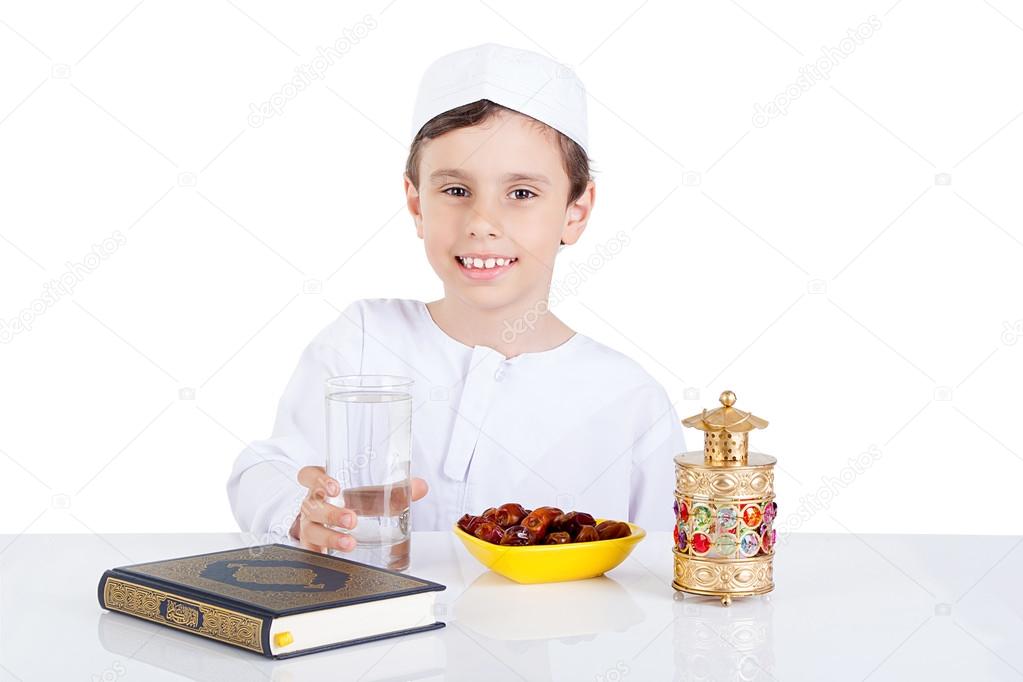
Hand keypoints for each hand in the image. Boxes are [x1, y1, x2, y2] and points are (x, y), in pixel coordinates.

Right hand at [291, 466, 428, 552]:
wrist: (338, 523)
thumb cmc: (352, 501)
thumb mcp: (372, 494)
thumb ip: (395, 490)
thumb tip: (420, 487)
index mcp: (323, 485)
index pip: (309, 475)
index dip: (318, 480)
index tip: (335, 487)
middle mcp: (313, 503)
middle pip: (312, 505)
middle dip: (331, 513)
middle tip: (352, 520)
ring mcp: (310, 525)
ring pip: (311, 529)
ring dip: (330, 536)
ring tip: (349, 543)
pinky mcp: (312, 545)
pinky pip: (310, 551)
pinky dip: (320, 556)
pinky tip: (330, 560)